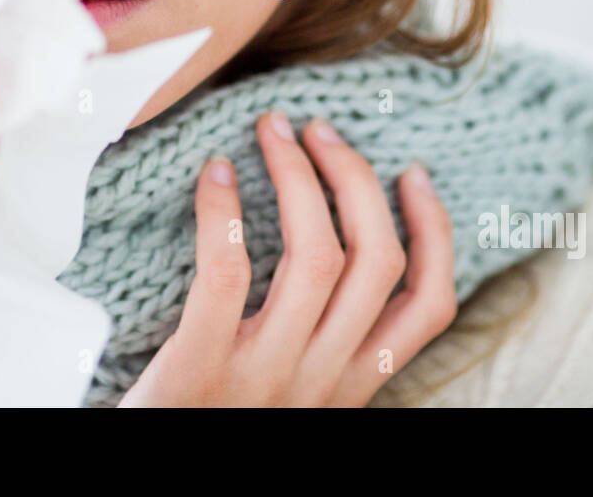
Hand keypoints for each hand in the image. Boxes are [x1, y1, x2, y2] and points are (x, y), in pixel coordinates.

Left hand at [118, 112, 456, 406]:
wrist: (156, 479)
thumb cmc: (217, 418)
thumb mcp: (295, 390)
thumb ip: (321, 338)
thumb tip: (342, 247)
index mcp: (352, 384)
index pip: (430, 306)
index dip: (436, 232)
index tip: (414, 174)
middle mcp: (321, 381)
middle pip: (376, 260)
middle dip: (356, 179)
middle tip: (321, 130)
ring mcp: (264, 377)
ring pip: (315, 256)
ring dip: (298, 176)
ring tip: (275, 133)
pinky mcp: (198, 371)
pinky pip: (226, 275)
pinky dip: (222, 214)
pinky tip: (214, 174)